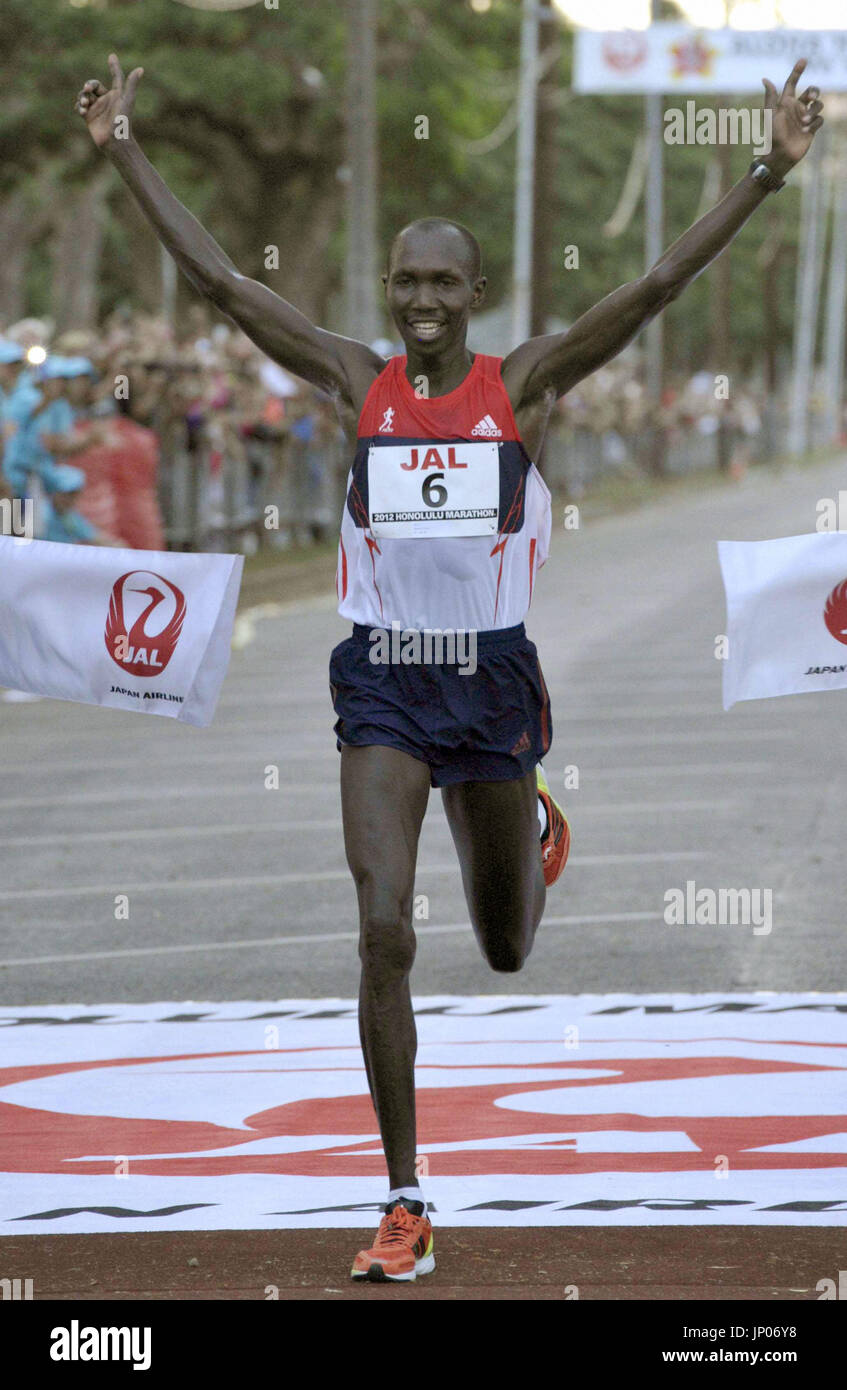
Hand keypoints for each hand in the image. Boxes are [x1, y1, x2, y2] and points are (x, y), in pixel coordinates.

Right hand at [75, 53, 143, 149]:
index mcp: (116, 95)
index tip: (112, 56)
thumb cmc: (123, 121)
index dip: (114, 67)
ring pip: (84, 95)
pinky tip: (82, 111)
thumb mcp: (126, 100)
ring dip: (82, 97)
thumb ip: (131, 84)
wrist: (115, 141)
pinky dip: (78, 107)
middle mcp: (106, 100)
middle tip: (87, 89)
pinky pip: (79, 107)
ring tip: (84, 104)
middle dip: (89, 85)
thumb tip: (141, 68)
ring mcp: (97, 108)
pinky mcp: (89, 117)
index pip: (115, 77)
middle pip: (93, 85)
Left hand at [762, 59, 823, 175]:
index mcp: (786, 102)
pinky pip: (820, 119)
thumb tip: (764, 79)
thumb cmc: (773, 135)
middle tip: (811, 96)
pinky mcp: (812, 128)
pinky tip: (806, 132)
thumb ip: (770, 96)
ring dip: (813, 112)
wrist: (781, 154)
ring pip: (818, 105)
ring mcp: (805, 117)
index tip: (803, 60)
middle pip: (812, 91)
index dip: (797, 71)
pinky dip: (814, 124)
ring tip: (803, 124)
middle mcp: (797, 108)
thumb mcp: (771, 114)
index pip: (792, 83)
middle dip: (814, 91)